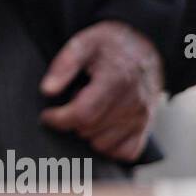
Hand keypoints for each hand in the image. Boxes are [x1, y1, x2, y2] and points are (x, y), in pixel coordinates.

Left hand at [39, 21, 163, 161]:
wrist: (148, 47)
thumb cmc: (112, 44)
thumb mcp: (85, 42)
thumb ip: (64, 64)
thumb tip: (47, 90)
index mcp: (115, 81)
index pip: (82, 114)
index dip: (58, 119)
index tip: (47, 115)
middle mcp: (133, 103)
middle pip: (89, 131)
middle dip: (72, 120)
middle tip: (75, 101)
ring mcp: (142, 118)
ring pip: (103, 145)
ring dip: (89, 132)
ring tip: (92, 109)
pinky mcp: (147, 128)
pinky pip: (124, 153)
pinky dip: (110, 146)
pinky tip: (103, 126)